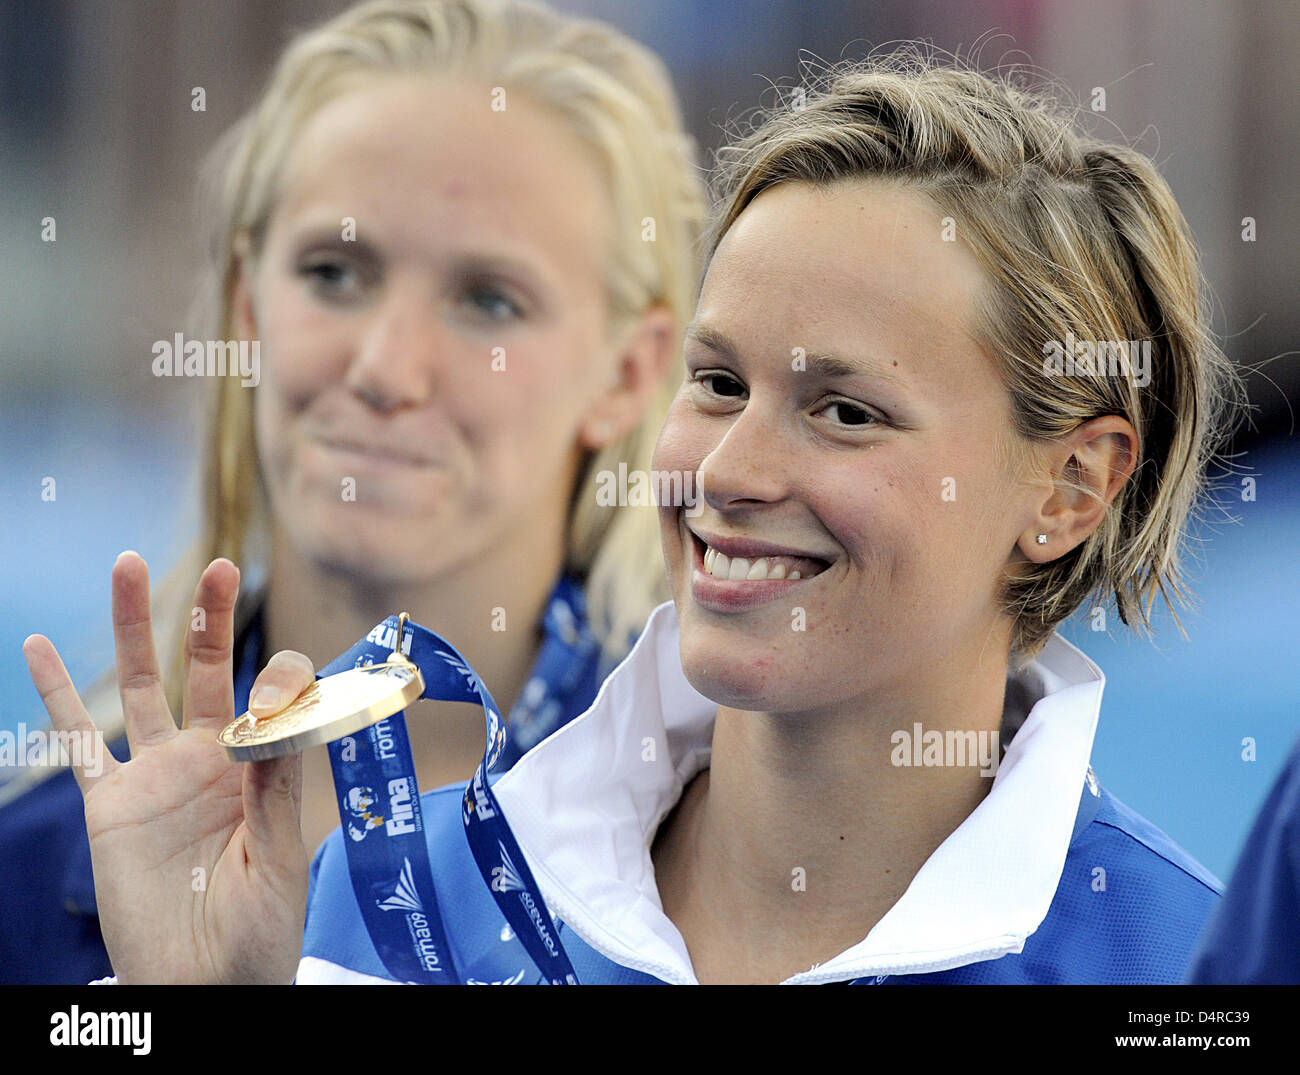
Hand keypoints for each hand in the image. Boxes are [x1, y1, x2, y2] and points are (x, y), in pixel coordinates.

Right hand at [23, 552, 314, 983]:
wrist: (204, 988)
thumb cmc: (258, 933)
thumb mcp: (278, 858)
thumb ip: (274, 787)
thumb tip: (278, 712)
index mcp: (261, 769)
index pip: (272, 700)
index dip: (282, 680)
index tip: (285, 682)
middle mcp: (208, 760)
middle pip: (205, 669)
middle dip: (208, 616)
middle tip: (218, 564)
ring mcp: (156, 777)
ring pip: (141, 685)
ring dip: (135, 626)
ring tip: (129, 563)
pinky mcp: (110, 806)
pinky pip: (77, 743)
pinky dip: (59, 694)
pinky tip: (42, 647)